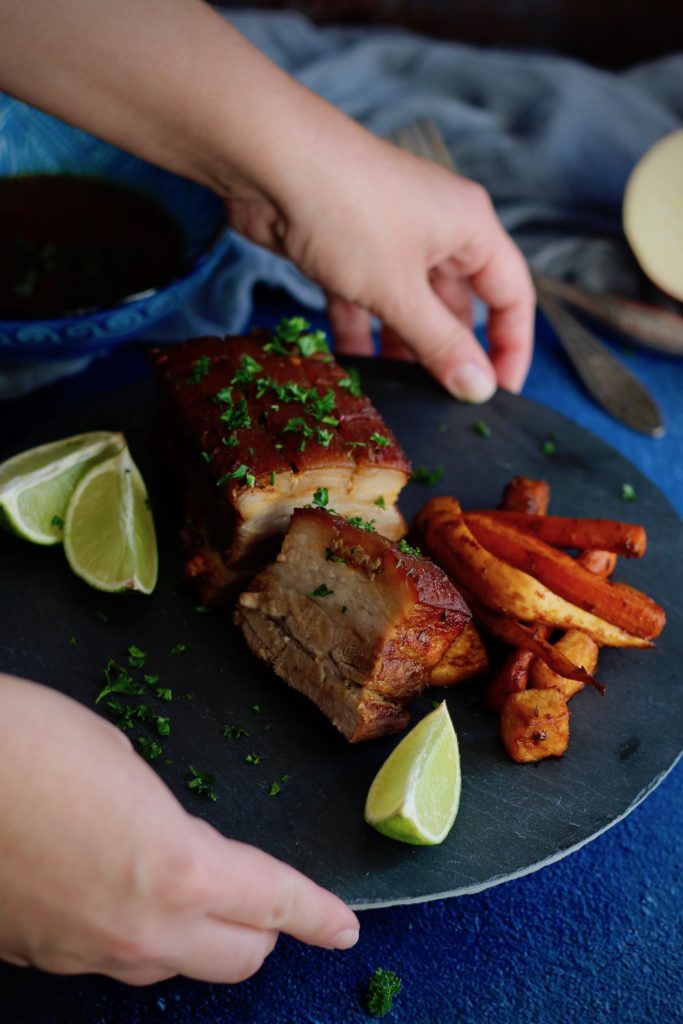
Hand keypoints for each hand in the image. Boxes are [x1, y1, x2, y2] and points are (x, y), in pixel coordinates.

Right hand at [0, 676, 357, 984]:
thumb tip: (167, 846)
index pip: (274, 902)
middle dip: (261, 927)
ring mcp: (87, 956)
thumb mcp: (125, 765)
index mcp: (179, 870)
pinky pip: (111, 958)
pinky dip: (131, 929)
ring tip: (175, 880)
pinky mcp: (42, 960)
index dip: (317, 915)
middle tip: (256, 892)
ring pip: (173, 963)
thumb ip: (167, 823)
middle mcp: (141, 930)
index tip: (343, 927)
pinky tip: (107, 885)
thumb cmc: (32, 743)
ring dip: (196, 931)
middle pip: (239, 958)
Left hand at [226, 134, 534, 401]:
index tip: (501, 395)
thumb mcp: (400, 290)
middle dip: (447, 354)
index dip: (511, 348)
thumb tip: (480, 389)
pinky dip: (360, 332)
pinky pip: (365, 301)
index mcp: (470, 228)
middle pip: (457, 306)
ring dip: (401, 349)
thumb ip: (441, 344)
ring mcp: (389, 239)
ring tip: (395, 394)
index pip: (511, 296)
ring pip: (408, 307)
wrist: (266, 161)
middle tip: (438, 403)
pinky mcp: (346, 249)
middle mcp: (436, 230)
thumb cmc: (346, 211)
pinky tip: (350, 367)